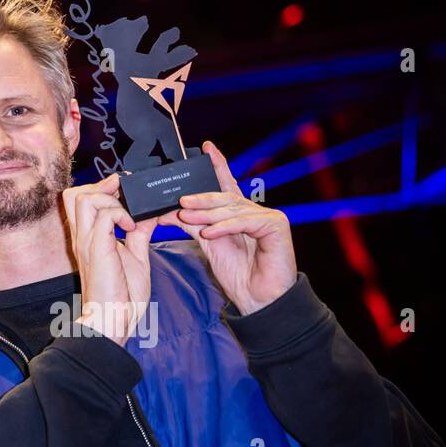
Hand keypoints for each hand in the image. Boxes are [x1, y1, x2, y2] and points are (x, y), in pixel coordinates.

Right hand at [61, 173, 156, 345]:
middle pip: (74, 194)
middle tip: (123, 197)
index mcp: (89, 238)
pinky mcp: (97, 249)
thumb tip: (149, 216)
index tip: (124, 194)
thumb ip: (139, 235)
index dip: (101, 189)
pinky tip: (132, 228)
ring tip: (128, 215)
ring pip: (83, 198)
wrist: (114, 320)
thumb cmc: (122, 297)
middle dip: (100, 187)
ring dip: (109, 199)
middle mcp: (83, 236)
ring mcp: (87, 242)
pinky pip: (104, 215)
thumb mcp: (136, 258)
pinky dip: (121, 214)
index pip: (80, 200)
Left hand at [156, 141, 297, 315]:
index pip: (226, 184)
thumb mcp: (208, 243)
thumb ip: (192, 223)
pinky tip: (209, 233)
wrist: (258, 298)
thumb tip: (169, 212)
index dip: (217, 165)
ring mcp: (268, 216)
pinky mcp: (276, 225)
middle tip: (180, 200)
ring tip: (187, 216)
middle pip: (224, 196)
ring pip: (231, 208)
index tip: (206, 148)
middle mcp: (253, 211)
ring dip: (206, 213)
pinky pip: (243, 221)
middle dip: (200, 197)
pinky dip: (224, 226)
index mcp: (238, 213)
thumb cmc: (237, 272)